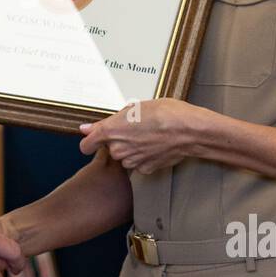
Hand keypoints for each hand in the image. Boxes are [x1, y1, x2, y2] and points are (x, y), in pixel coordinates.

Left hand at [77, 98, 206, 173]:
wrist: (189, 130)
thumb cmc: (165, 113)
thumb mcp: (135, 108)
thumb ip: (107, 121)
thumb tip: (87, 129)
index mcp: (111, 130)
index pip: (86, 145)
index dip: (89, 142)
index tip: (93, 141)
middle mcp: (118, 148)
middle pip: (110, 149)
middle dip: (119, 141)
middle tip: (135, 130)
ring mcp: (131, 161)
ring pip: (125, 157)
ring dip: (132, 150)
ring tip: (148, 136)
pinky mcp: (145, 169)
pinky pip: (139, 163)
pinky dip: (144, 157)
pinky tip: (155, 146)